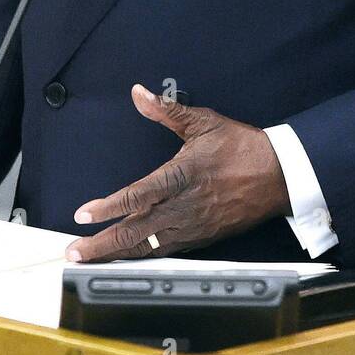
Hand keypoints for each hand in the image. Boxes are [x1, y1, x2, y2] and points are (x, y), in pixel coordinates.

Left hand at [66, 85, 290, 262]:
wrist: (280, 175)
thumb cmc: (242, 147)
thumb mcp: (203, 122)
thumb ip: (166, 110)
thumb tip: (139, 93)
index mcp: (181, 177)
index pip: (136, 196)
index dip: (107, 208)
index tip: (83, 216)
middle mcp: (184, 207)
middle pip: (135, 231)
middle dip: (101, 245)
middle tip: (73, 253)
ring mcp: (193, 226)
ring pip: (148, 247)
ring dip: (116, 255)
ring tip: (90, 261)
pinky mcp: (203, 238)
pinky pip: (166, 251)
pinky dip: (143, 256)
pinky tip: (127, 258)